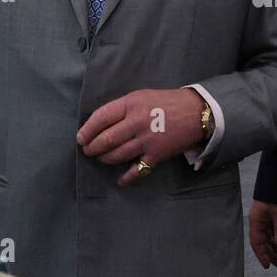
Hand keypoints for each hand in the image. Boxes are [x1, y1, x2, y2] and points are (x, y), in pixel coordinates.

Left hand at [77, 87, 205, 186]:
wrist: (195, 112)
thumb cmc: (163, 103)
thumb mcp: (139, 97)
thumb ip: (120, 109)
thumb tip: (97, 124)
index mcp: (130, 104)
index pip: (100, 118)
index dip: (87, 130)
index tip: (80, 138)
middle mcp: (137, 122)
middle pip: (106, 140)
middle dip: (92, 148)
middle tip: (89, 150)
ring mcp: (147, 140)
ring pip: (117, 155)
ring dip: (105, 159)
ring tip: (101, 158)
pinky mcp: (157, 155)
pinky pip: (137, 170)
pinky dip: (127, 177)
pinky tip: (121, 179)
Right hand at [249, 200, 276, 268]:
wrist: (275, 184)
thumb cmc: (272, 196)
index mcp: (256, 222)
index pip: (257, 243)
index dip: (261, 255)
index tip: (267, 266)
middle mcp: (258, 224)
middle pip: (264, 243)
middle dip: (271, 255)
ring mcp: (264, 222)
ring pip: (269, 239)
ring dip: (276, 249)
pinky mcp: (271, 219)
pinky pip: (274, 233)